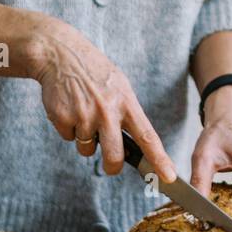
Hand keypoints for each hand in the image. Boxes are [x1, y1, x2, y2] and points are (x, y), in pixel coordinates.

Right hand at [25, 20, 177, 181]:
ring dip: (85, 140)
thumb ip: (128, 116)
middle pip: (115, 156)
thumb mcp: (120, 89)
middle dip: (113, 167)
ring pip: (87, 149)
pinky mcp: (63, 117)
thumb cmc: (97, 75)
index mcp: (127, 104)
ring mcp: (84, 114)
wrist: (62, 55)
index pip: (148, 137)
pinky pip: (68, 137)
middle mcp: (108, 111)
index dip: (160, 159)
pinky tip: (69, 108)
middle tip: (111, 166)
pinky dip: (69, 129)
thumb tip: (135, 148)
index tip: (169, 176)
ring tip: (84, 114)